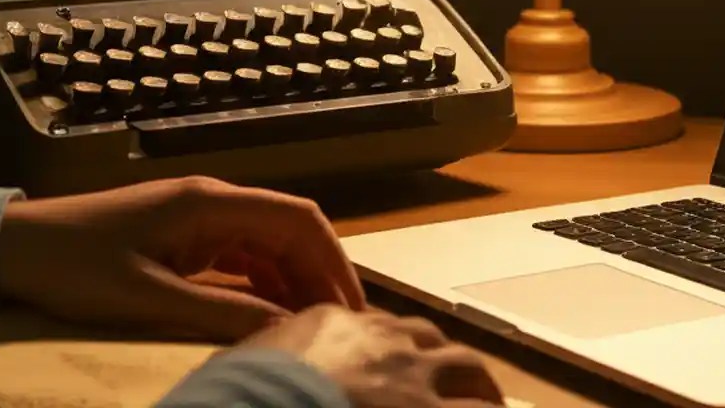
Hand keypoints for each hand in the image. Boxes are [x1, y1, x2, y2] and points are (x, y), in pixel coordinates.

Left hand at [0, 176, 364, 340]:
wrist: (15, 248)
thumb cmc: (76, 266)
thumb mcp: (150, 298)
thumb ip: (222, 311)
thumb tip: (286, 329)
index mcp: (212, 203)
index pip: (298, 219)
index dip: (334, 260)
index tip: (353, 305)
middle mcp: (215, 202)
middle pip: (291, 230)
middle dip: (321, 275)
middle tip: (341, 325)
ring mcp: (201, 218)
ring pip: (270, 245)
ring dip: (295, 282)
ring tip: (311, 326)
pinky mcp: (187, 237)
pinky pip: (244, 257)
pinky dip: (265, 284)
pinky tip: (271, 315)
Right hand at [239, 304, 504, 406]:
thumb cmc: (234, 400)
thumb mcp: (246, 369)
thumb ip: (275, 361)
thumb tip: (275, 372)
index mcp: (332, 324)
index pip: (378, 329)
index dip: (396, 352)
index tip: (402, 370)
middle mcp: (382, 340)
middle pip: (432, 341)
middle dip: (448, 364)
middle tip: (459, 388)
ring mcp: (412, 376)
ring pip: (470, 371)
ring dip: (481, 391)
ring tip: (490, 406)